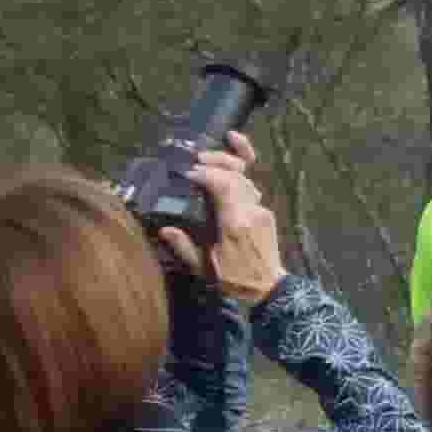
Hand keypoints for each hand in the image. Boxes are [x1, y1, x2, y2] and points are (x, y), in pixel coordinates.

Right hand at [160, 131, 285, 303]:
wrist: (268, 288)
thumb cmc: (233, 280)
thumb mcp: (204, 268)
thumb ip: (184, 247)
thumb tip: (164, 229)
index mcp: (235, 224)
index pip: (223, 187)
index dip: (206, 175)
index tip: (188, 174)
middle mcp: (251, 211)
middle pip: (235, 176)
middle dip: (214, 163)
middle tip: (193, 161)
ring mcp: (260, 209)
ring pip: (246, 177)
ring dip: (226, 162)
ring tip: (204, 155)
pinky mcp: (264, 210)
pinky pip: (252, 184)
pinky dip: (245, 162)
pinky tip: (236, 142)